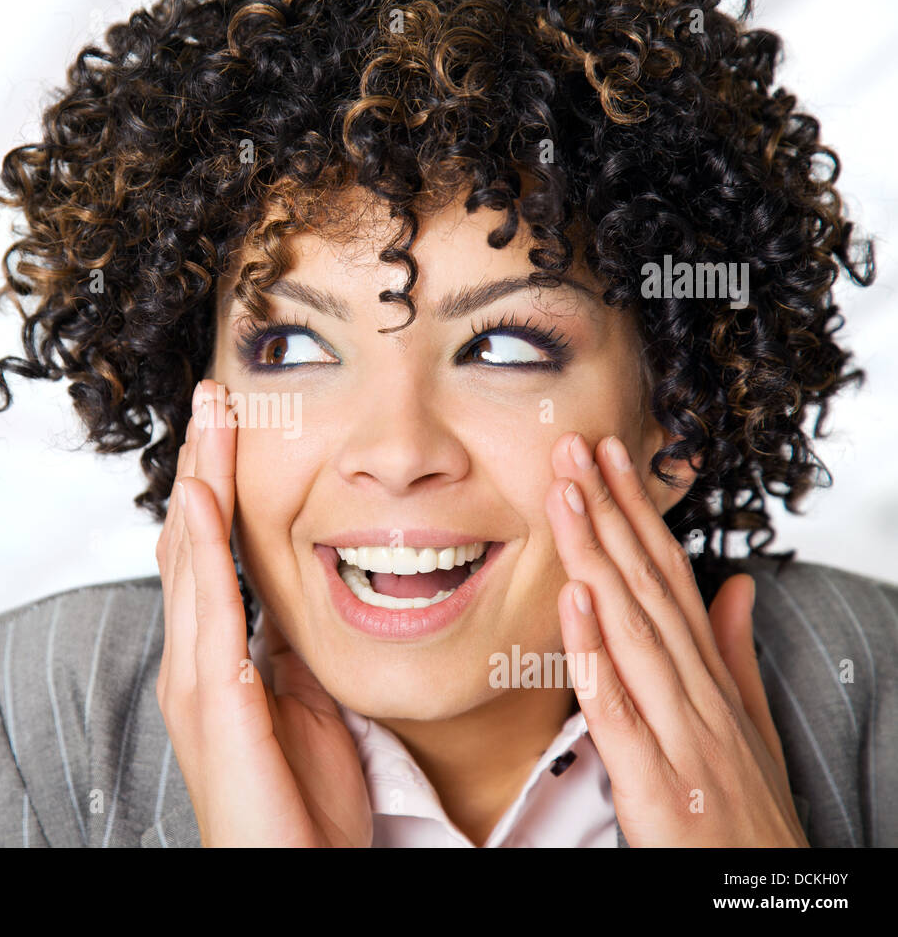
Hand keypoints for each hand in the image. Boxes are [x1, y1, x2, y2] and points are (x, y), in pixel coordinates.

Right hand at [154, 380, 371, 846]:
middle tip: (214, 397)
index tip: (231, 428)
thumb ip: (291, 656)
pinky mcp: (214, 703)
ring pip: (191, 559)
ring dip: (200, 483)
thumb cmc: (301, 808)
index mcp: (216, 662)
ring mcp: (195, 681)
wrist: (291, 877)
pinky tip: (200, 496)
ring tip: (209, 418)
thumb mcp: (306, 710)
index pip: (210, 555)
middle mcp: (193, 662)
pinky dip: (201, 546)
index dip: (216, 489)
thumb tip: (295, 612)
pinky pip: (207, 609)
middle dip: (202, 466)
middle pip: (190, 542)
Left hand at [544, 431, 807, 846]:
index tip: (609, 457)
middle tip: (574, 445)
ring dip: (598, 559)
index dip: (639, 514)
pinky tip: (573, 601)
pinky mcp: (656, 783)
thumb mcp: (752, 730)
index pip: (671, 578)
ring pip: (632, 631)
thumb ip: (735, 656)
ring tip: (566, 495)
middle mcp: (698, 695)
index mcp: (711, 680)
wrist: (770, 900)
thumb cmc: (751, 817)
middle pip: (649, 588)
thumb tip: (732, 585)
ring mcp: (680, 736)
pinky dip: (595, 654)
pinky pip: (618, 709)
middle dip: (610, 512)